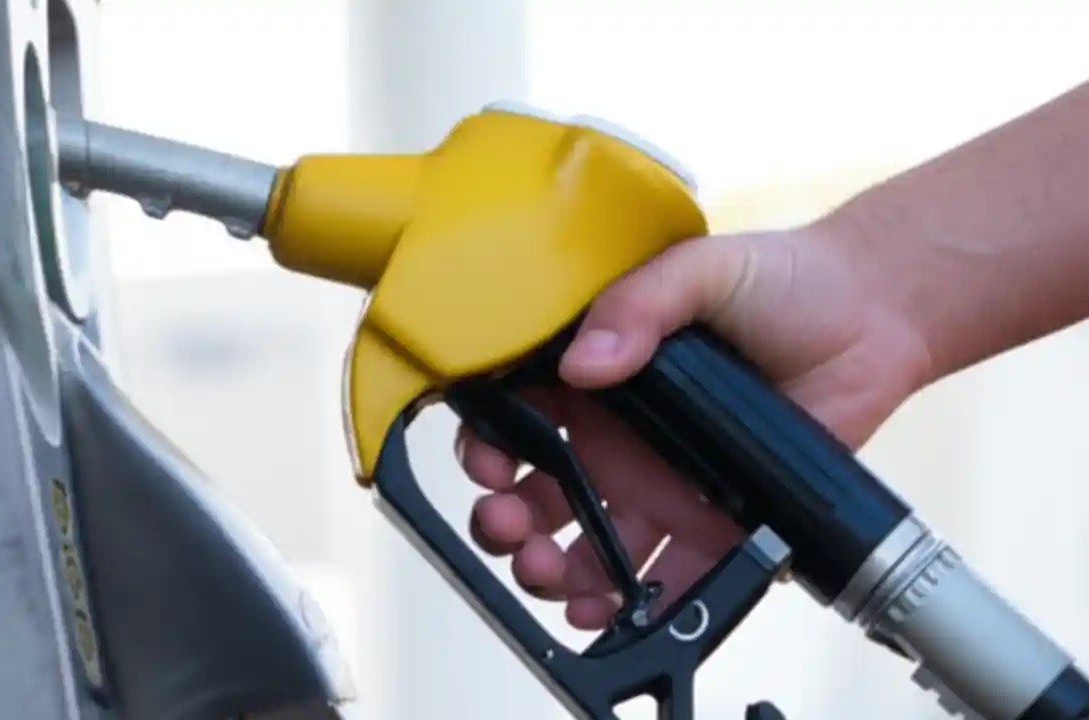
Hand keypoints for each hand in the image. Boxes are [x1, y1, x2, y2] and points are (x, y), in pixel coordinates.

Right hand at [456, 222, 932, 629]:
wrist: (874, 317)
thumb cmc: (783, 279)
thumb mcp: (700, 268)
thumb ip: (639, 304)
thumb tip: (584, 362)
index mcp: (597, 376)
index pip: (514, 418)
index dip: (486, 448)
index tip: (488, 466)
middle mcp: (616, 438)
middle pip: (536, 494)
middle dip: (506, 522)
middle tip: (509, 529)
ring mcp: (660, 486)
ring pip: (585, 546)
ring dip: (553, 571)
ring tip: (550, 576)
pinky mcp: (713, 523)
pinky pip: (665, 576)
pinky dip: (632, 606)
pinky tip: (611, 613)